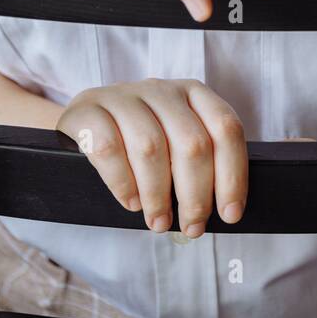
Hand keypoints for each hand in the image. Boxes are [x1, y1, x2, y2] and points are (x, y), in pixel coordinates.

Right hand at [55, 77, 247, 235]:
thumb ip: (199, 162)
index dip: (232, 175)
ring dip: (159, 195)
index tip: (230, 213)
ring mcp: (123, 96)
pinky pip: (109, 148)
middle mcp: (161, 90)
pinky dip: (123, 183)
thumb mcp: (174, 140)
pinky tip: (131, 202)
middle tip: (191, 227)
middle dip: (195, 195)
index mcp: (192, 93)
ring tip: (159, 222)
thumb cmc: (139, 139)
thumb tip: (224, 209)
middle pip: (192, 143)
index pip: (225, 128)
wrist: (84, 120)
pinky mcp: (88, 110)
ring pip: (151, 148)